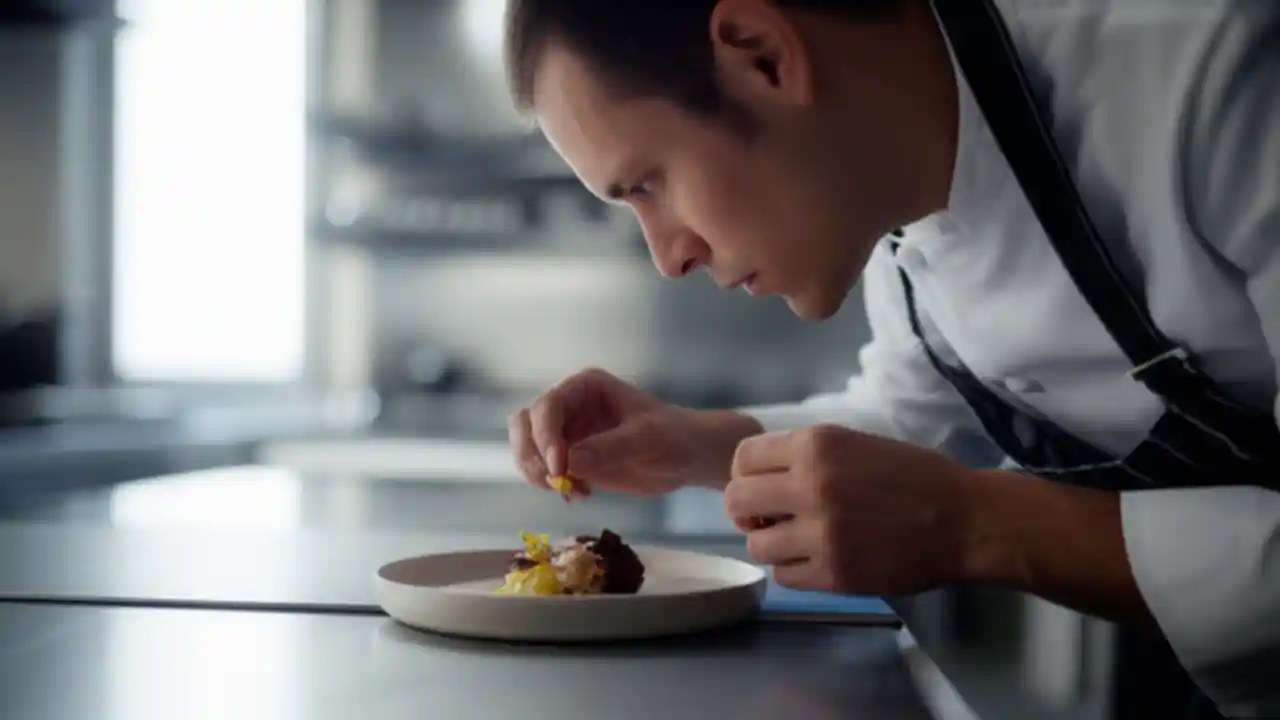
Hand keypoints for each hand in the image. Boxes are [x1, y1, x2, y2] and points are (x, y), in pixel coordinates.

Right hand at [508, 368, 761, 496]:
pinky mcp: (570, 459)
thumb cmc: (672, 437)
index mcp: (585, 388)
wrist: (687, 458)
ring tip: (567, 490)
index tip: (560, 468)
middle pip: (525, 423)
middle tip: (554, 481)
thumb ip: (609, 448)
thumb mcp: (646, 439)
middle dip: (532, 454)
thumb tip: (569, 462)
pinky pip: (543, 470)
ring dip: (536, 472)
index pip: (548, 407)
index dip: (545, 437)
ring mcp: (567, 433)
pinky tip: (580, 494)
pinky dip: (550, 485)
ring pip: (527, 447)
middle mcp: (570, 406)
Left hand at [724, 424, 974, 594]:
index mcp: (817, 446)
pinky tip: (816, 559)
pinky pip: (784, 575)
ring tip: (798, 539)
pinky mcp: (834, 574)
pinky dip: (794, 568)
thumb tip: (762, 477)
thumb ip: (807, 456)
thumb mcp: (856, 444)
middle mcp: (811, 486)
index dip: (747, 473)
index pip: (744, 458)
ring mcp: (821, 534)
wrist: (964, 520)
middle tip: (768, 516)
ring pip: (757, 543)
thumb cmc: (914, 476)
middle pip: (738, 499)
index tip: (761, 485)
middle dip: (747, 508)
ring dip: (772, 542)